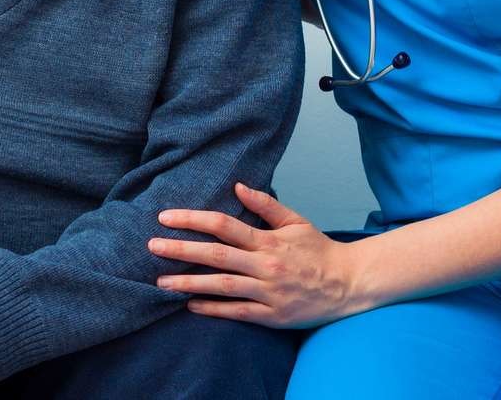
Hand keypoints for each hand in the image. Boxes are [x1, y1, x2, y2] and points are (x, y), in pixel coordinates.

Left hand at [149, 183, 361, 327]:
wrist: (349, 284)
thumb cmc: (319, 250)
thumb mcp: (296, 221)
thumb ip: (266, 205)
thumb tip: (238, 185)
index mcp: (268, 239)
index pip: (223, 225)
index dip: (192, 220)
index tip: (166, 218)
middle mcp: (265, 265)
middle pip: (215, 255)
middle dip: (180, 250)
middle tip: (151, 246)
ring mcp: (268, 292)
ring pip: (221, 286)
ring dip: (188, 283)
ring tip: (160, 281)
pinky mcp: (272, 315)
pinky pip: (236, 312)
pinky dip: (212, 309)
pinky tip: (189, 305)